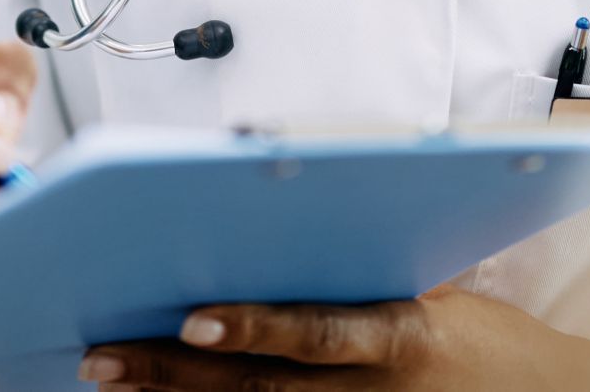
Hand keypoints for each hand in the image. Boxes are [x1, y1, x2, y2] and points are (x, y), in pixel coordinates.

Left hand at [77, 285, 589, 389]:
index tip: (191, 319)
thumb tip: (280, 215)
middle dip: (174, 373)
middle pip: (259, 387)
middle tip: (105, 355)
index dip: (254, 329)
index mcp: (401, 336)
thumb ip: (360, 267)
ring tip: (110, 379)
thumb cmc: (484, 341)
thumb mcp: (436, 291)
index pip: (317, 334)